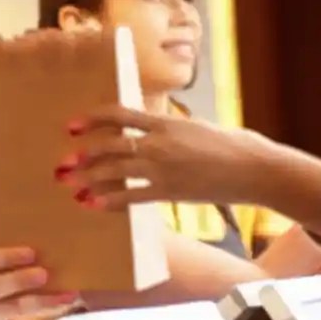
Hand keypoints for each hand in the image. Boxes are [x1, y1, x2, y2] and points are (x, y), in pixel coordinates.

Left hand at [55, 104, 272, 208]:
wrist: (256, 169)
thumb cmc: (231, 146)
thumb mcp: (196, 127)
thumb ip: (168, 128)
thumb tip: (148, 127)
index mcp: (166, 122)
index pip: (119, 114)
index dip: (92, 118)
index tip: (72, 125)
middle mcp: (160, 142)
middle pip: (110, 145)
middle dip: (83, 153)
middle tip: (64, 161)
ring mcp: (163, 168)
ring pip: (114, 171)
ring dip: (88, 178)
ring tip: (70, 185)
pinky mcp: (169, 191)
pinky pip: (131, 197)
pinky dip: (108, 201)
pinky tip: (92, 205)